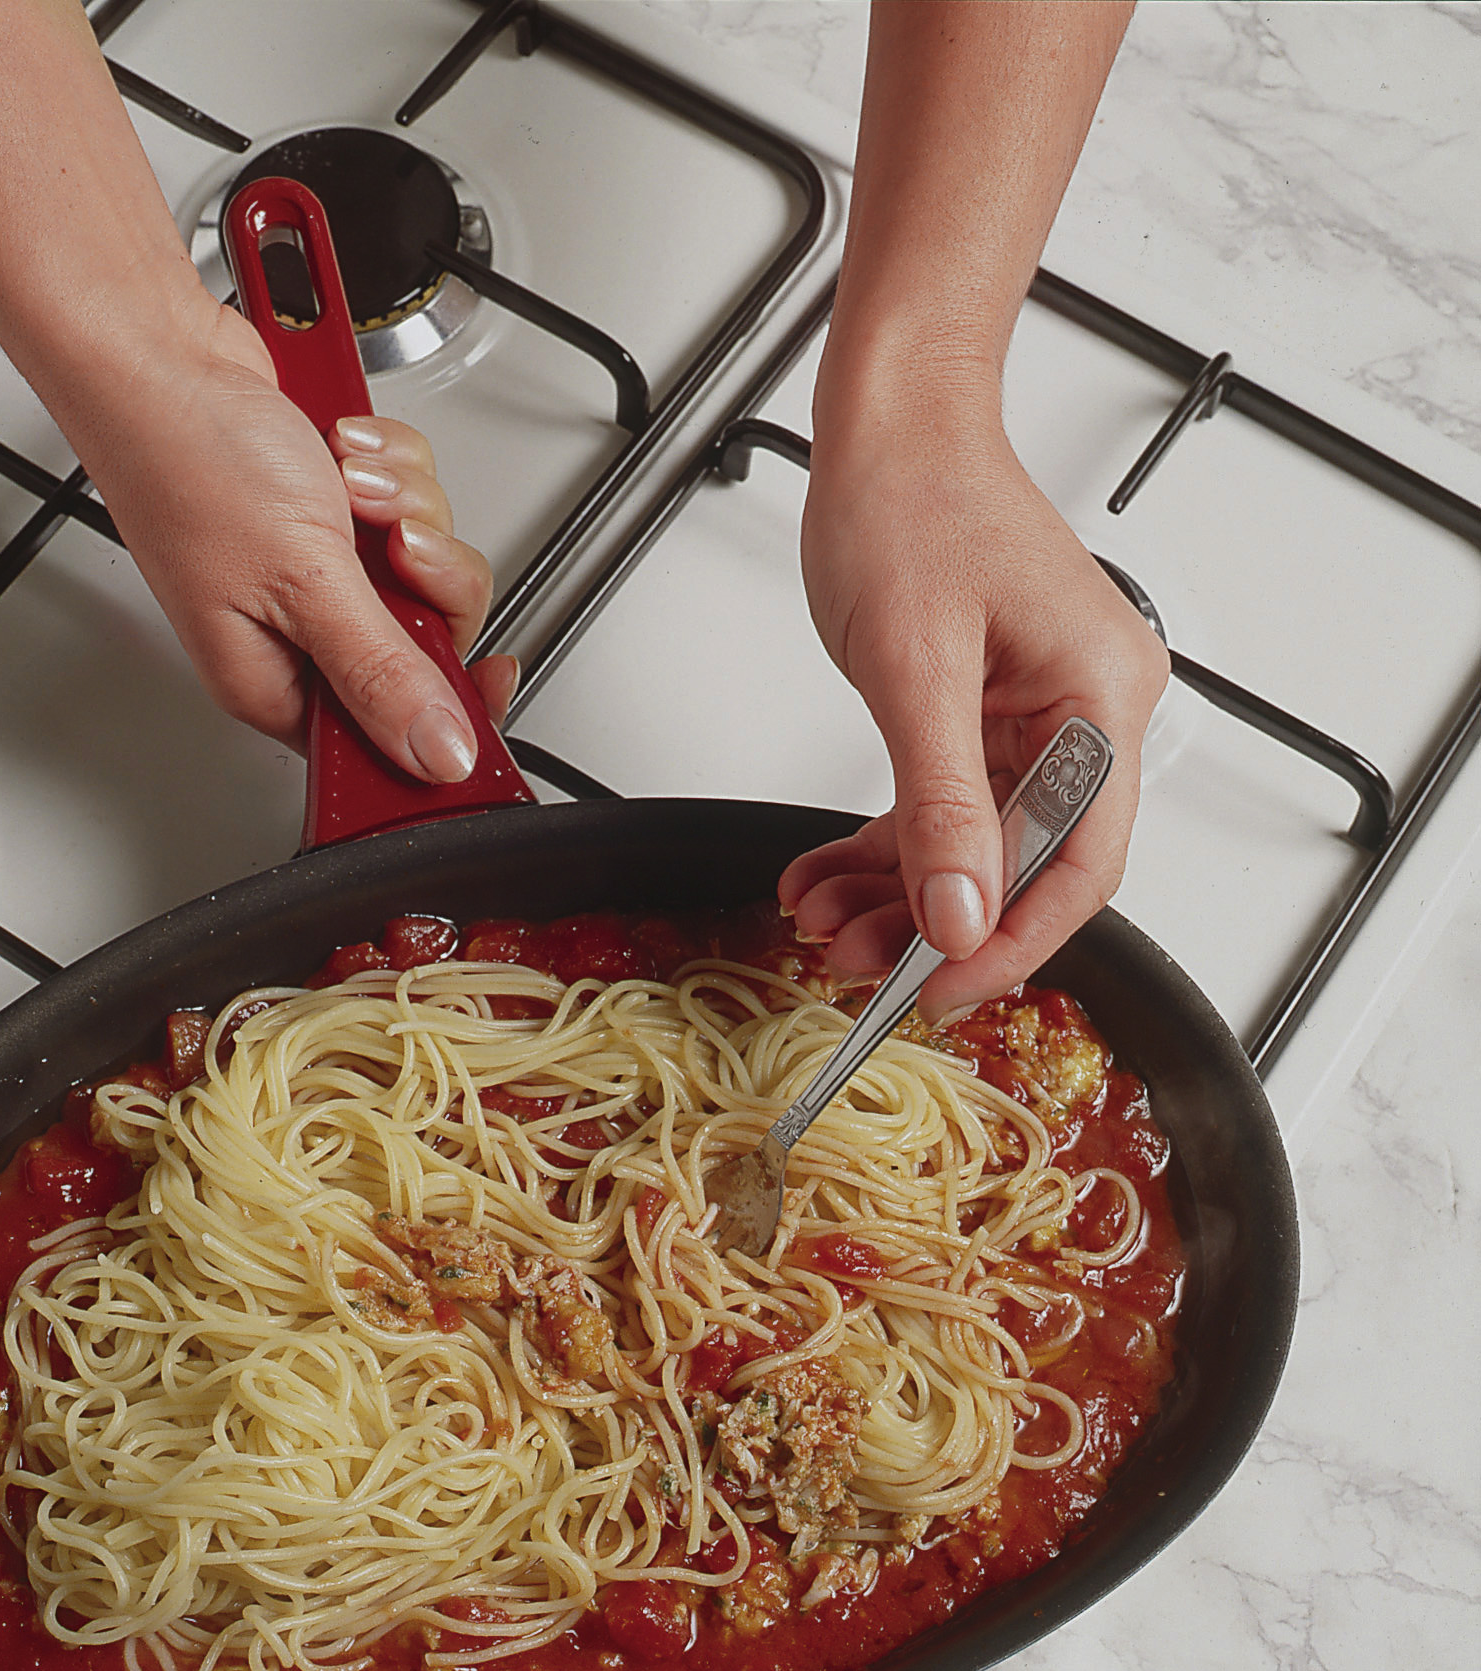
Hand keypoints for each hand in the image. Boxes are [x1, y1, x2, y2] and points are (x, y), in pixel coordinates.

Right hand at [74, 298, 511, 777]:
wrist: (156, 350)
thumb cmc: (187, 457)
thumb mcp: (305, 582)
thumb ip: (382, 674)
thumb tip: (439, 757)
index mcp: (277, 685)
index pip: (392, 736)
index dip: (450, 709)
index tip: (490, 671)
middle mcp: (296, 638)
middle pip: (428, 639)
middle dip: (428, 575)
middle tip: (394, 545)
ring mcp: (314, 572)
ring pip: (425, 563)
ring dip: (407, 506)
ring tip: (350, 482)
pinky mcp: (329, 513)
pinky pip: (407, 504)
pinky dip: (391, 468)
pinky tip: (343, 452)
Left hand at [778, 386, 1168, 1019]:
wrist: (887, 426)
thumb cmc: (911, 501)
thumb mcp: (915, 669)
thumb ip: (940, 804)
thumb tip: (959, 914)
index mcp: (1100, 698)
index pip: (1078, 863)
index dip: (1011, 941)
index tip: (938, 990)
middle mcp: (1085, 710)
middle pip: (1025, 862)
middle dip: (935, 922)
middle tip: (856, 963)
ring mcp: (1036, 714)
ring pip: (974, 844)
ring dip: (897, 891)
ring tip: (824, 921)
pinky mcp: (985, 712)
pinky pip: (942, 804)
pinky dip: (885, 844)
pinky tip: (827, 874)